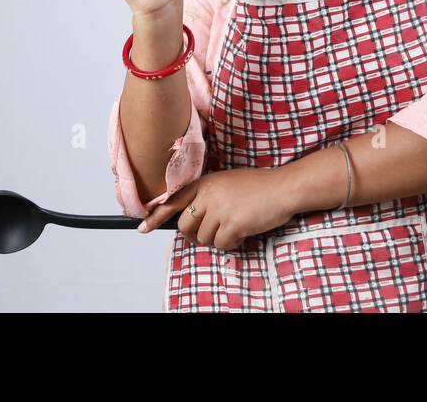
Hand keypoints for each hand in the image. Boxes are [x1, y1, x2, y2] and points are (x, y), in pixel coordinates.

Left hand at [136, 168, 298, 250]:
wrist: (284, 187)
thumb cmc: (259, 187)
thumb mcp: (227, 183)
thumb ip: (208, 197)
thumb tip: (192, 221)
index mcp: (205, 182)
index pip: (173, 200)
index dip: (155, 216)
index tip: (142, 228)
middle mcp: (208, 194)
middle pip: (185, 226)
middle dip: (196, 235)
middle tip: (212, 233)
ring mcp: (220, 209)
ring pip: (204, 238)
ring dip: (218, 239)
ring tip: (235, 227)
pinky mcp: (232, 224)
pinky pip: (221, 245)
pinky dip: (231, 245)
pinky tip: (243, 234)